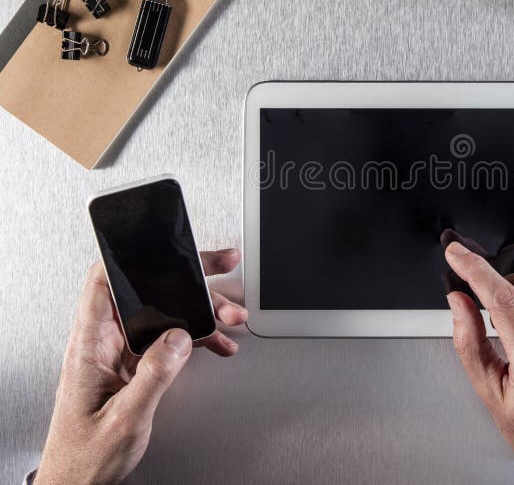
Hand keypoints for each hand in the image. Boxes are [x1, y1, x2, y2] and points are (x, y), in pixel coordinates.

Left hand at [36, 249, 247, 484]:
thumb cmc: (84, 458)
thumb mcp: (124, 418)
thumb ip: (153, 375)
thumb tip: (179, 337)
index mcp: (90, 344)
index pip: (104, 282)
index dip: (134, 259)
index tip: (169, 249)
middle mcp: (104, 342)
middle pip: (147, 293)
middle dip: (189, 279)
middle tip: (222, 267)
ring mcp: (120, 354)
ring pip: (165, 315)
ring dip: (202, 312)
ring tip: (233, 315)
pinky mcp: (134, 366)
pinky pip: (169, 339)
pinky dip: (197, 338)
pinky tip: (218, 344)